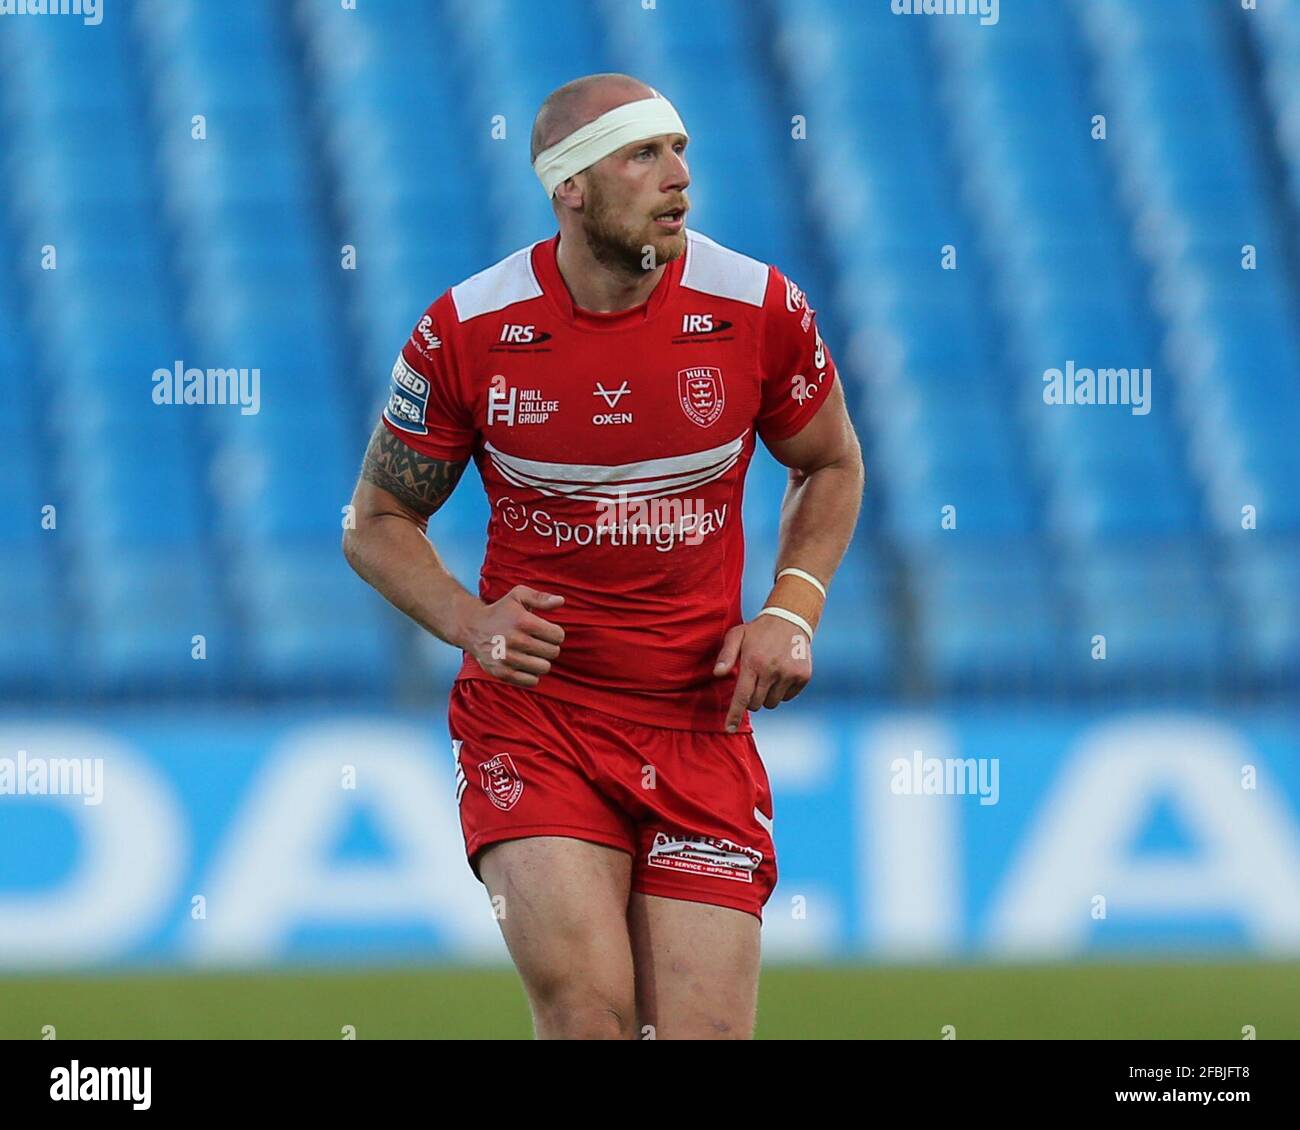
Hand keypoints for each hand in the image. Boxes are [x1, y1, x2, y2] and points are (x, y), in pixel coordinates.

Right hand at [463, 585, 564, 687]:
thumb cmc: (500, 611)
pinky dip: (531, 674)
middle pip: (553, 652)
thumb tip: (561, 601)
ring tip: (532, 653)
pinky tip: (524, 664)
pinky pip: (532, 681)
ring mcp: (507, 658)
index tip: (546, 631)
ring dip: (541, 661)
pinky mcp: (501, 673)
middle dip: (549, 647)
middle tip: (538, 642)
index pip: (558, 636)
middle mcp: (515, 640)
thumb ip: (541, 598)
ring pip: (544, 668)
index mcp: (522, 621)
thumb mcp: (518, 595)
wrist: (472, 628)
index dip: (555, 633)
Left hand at [713, 614, 811, 732]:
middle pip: (756, 704)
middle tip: (752, 682)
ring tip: (767, 676)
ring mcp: (789, 674)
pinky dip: (782, 692)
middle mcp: (772, 671)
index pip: (742, 697)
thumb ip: (726, 655)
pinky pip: (787, 697)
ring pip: (772, 703)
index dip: (734, 715)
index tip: (729, 729)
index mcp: (753, 662)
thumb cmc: (758, 631)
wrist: (790, 620)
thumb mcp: (737, 635)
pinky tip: (781, 673)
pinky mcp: (803, 677)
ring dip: (766, 696)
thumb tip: (717, 674)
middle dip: (751, 699)